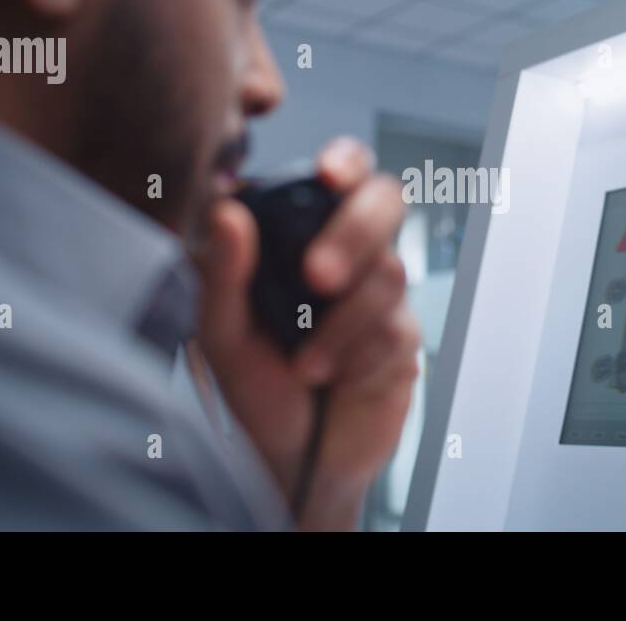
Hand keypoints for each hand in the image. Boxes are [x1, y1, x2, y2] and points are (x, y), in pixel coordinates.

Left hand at [195, 137, 419, 529]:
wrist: (289, 463)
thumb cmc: (252, 392)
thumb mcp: (221, 333)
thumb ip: (221, 273)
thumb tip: (227, 208)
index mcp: (304, 237)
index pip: (341, 177)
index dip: (347, 162)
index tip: (328, 174)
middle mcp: (349, 257)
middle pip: (386, 202)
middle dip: (354, 233)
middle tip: (316, 277)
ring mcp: (380, 296)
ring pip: (388, 272)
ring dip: (341, 323)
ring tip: (304, 366)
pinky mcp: (403, 339)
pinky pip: (395, 326)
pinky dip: (355, 353)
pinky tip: (327, 376)